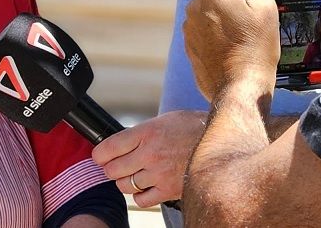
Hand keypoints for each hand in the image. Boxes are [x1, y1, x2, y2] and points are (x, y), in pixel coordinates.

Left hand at [91, 110, 206, 207]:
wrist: (220, 143)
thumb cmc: (194, 128)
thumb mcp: (166, 119)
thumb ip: (143, 132)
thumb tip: (123, 142)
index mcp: (148, 132)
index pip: (110, 147)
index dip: (99, 154)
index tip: (99, 156)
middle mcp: (150, 153)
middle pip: (113, 169)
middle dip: (111, 169)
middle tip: (116, 166)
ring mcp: (159, 173)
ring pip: (125, 185)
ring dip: (126, 182)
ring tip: (133, 175)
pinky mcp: (168, 190)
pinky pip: (141, 200)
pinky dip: (140, 196)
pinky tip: (146, 187)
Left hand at [184, 0, 279, 102]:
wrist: (239, 89)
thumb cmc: (254, 49)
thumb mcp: (263, 5)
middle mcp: (195, 7)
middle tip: (250, 19)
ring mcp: (190, 28)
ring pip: (209, 9)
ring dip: (223, 16)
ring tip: (242, 36)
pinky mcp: (190, 46)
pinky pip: (204, 29)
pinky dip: (216, 34)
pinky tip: (231, 47)